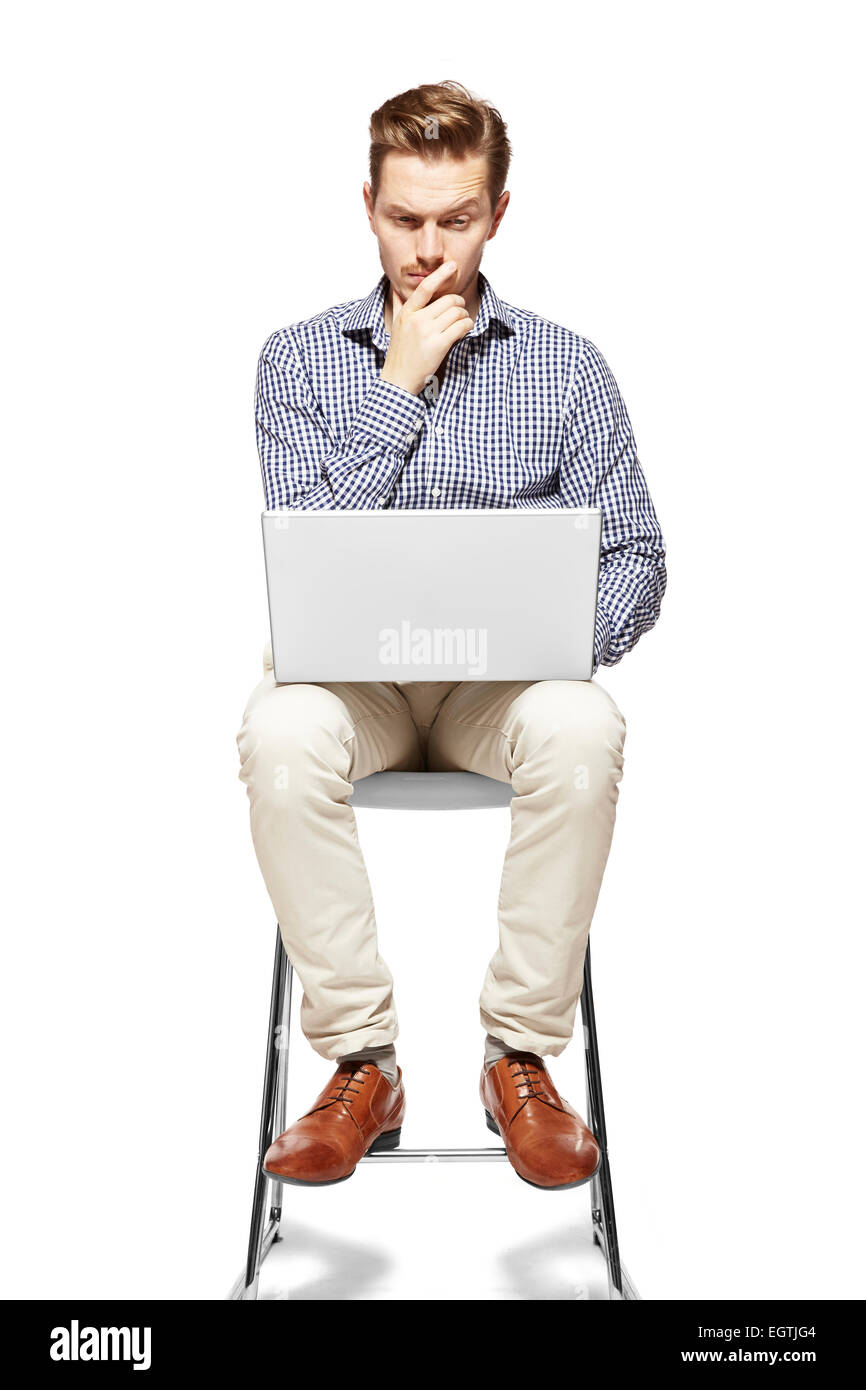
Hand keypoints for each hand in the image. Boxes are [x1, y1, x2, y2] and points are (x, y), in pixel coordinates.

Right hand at [380, 261, 472, 395]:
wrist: (399, 378)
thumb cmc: (399, 351)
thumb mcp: (395, 325)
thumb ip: (398, 304)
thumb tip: (394, 287)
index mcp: (407, 312)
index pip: (425, 288)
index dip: (440, 274)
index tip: (451, 265)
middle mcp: (417, 320)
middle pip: (449, 300)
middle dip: (458, 304)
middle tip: (458, 311)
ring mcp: (428, 332)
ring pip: (457, 312)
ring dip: (464, 316)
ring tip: (461, 323)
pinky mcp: (439, 345)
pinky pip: (461, 326)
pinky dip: (467, 326)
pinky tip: (464, 329)